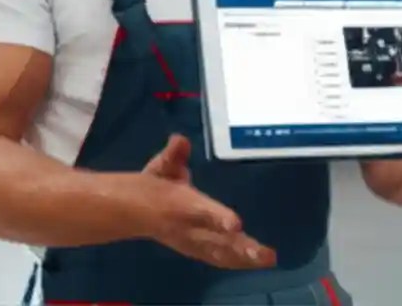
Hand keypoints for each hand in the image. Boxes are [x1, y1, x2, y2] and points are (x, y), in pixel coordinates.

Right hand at [137, 134, 276, 269]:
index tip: (236, 224)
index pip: (201, 211)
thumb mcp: (161, 166)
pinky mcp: (197, 249)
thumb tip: (179, 140)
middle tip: (265, 254)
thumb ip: (172, 155)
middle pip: (217, 241)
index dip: (218, 218)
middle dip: (241, 248)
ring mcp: (193, 242)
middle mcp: (190, 227)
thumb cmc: (154, 185)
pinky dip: (238, 261)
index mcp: (182, 205)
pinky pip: (219, 258)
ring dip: (245, 257)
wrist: (133, 211)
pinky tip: (258, 262)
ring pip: (221, 252)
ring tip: (269, 259)